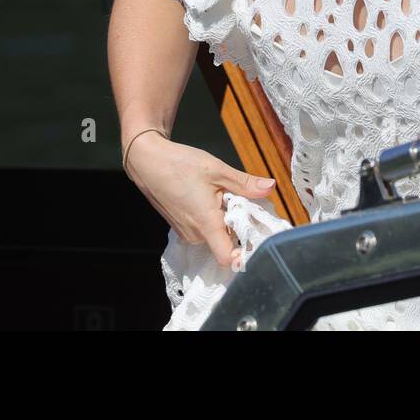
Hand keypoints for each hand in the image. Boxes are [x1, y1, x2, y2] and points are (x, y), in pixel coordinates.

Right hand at [125, 133, 276, 268]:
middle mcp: (195, 234)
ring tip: (223, 196)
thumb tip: (271, 187)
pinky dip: (212, 218)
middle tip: (244, 203)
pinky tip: (211, 198)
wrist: (148, 161)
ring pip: (215, 235)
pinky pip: (203, 229)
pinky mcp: (180, 227)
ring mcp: (186, 232)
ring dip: (224, 220)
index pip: (227, 258)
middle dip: (238, 226)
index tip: (256, 239)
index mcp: (206, 223)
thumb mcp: (217, 170)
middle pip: (225, 242)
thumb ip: (245, 183)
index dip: (244, 255)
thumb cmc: (181, 164)